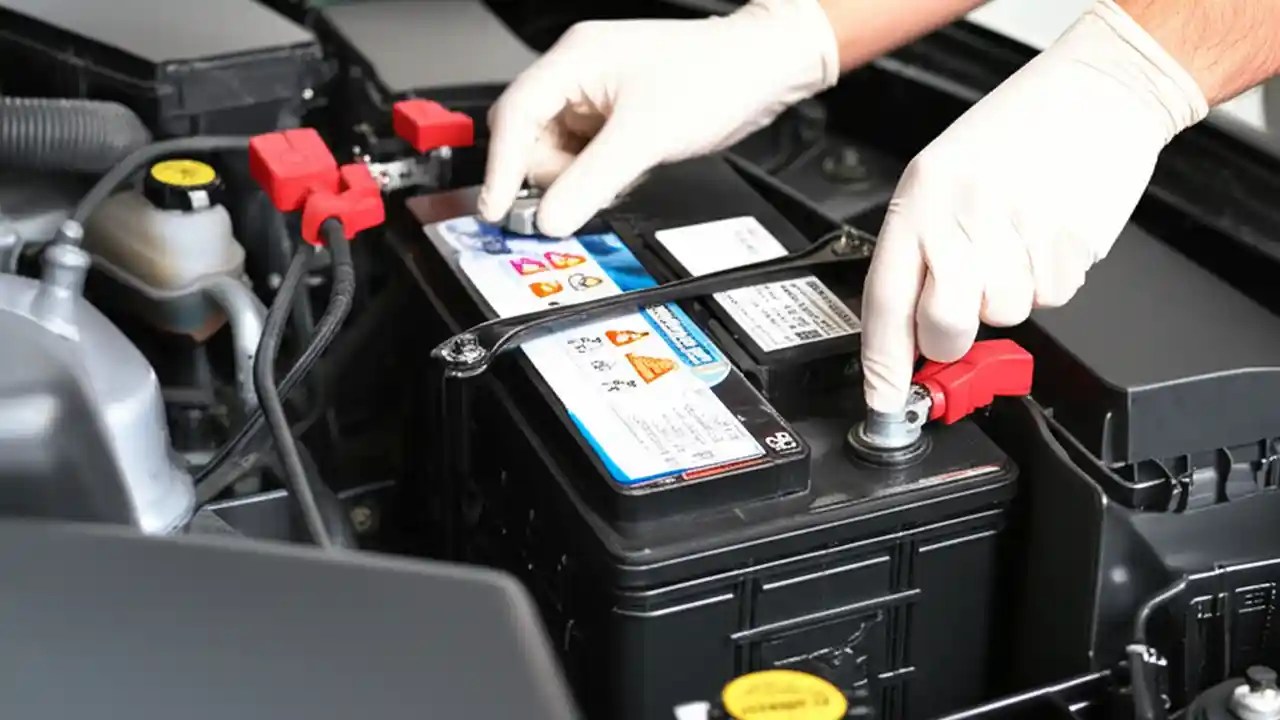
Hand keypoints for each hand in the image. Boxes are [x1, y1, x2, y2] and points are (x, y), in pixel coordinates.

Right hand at [477, 0, 839, 236]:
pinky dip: (594, 173)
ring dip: (575, 177)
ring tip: (615, 175)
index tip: (495, 209)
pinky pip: (582, 153)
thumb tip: (550, 219)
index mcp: (574, 60)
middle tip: (576, 196)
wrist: (761, 68)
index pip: (514, 116)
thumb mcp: (646, 137)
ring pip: (555, 150)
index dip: (500, 168)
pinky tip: (622, 172)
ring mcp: (595, 93)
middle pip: (528, 136)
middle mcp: (578, 72)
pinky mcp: (613, 114)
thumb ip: (591, 182)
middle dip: (549, 173)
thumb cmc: (714, 77)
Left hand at [859, 0, 1207, 411]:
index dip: (883, 366)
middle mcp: (961, 217)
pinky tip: (1045, 237)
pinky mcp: (1067, 246)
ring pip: (1003, 317)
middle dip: (952, 339)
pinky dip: (1049, 281)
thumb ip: (920, 250)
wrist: (1097, 92)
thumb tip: (908, 329)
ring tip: (1015, 242)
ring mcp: (1016, 233)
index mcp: (920, 200)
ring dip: (1009, 296)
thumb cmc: (1013, 135)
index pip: (885, 301)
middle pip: (944, 327)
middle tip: (965, 305)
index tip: (886, 406)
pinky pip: (1050, 300)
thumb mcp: (941, 179)